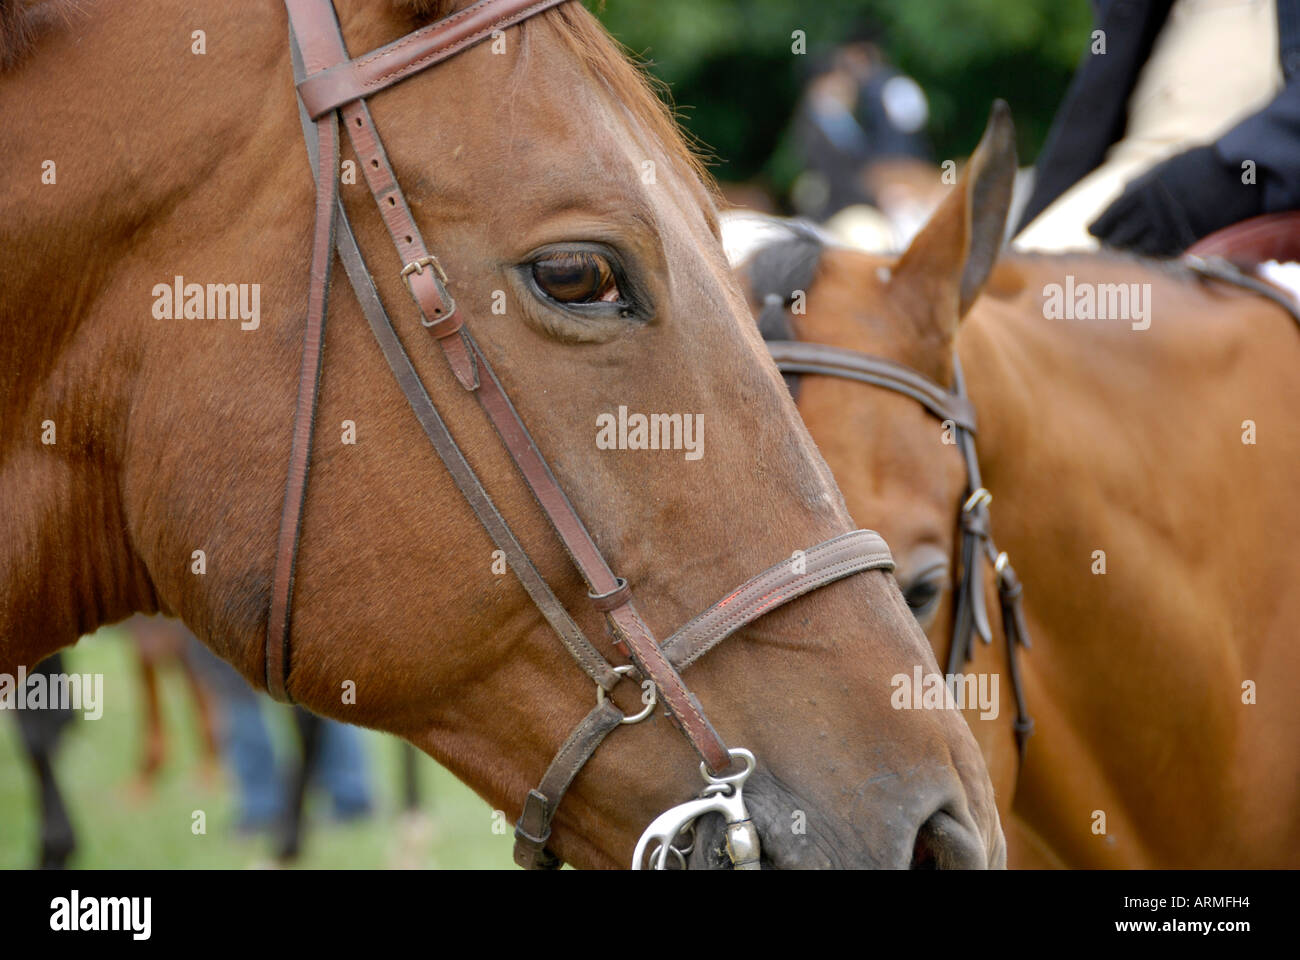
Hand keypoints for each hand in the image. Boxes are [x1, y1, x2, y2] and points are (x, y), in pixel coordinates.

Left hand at [1088, 145, 1260, 255]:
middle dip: (1109, 245)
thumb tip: (1120, 189)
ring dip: (1128, 255)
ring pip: (1137, 252)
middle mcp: (1149, 213)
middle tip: (1105, 249)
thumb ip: (1141, 180)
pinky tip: (1146, 260)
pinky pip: (1161, 257)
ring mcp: (1168, 230)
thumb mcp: (1166, 165)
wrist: (1242, 172)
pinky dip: (1151, 259)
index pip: (1106, 219)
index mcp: (1140, 191)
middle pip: (1117, 240)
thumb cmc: (1203, 165)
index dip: (1097, 229)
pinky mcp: (1186, 243)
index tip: (1092, 233)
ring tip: (1123, 256)